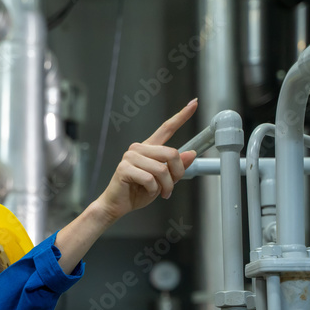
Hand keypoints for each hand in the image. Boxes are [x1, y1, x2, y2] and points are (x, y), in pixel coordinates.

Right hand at [95, 99, 198, 222]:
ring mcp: (130, 157)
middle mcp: (139, 149)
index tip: (193, 104)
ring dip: (165, 185)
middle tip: (170, 188)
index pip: (166, 128)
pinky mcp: (124, 168)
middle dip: (176, 174)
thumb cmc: (137, 192)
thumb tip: (191, 154)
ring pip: (162, 169)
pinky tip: (146, 191)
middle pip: (171, 153)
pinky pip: (149, 178)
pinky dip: (152, 189)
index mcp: (148, 148)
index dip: (181, 116)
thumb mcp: (163, 180)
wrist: (117, 205)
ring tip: (159, 192)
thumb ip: (176, 167)